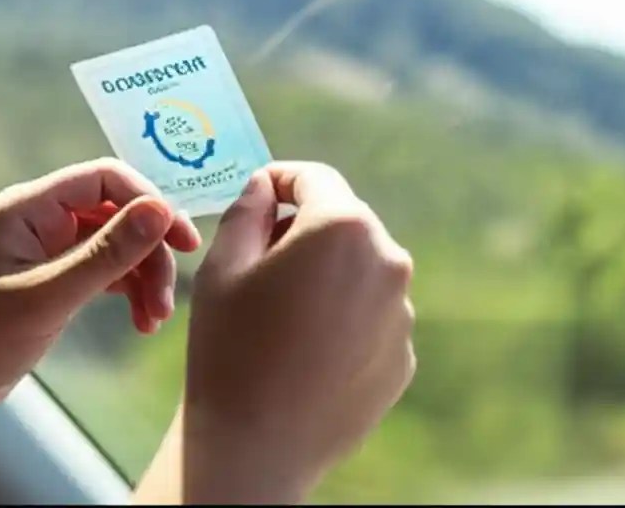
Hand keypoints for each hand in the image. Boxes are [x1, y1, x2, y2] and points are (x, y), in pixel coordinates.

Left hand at [0, 158, 201, 414]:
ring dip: (143, 276)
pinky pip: (104, 270)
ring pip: (116, 245)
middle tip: (170, 295)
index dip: (147, 201)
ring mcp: (47, 249)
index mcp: (27, 209)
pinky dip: (127, 291)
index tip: (179, 241)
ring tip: (154, 320)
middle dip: (149, 250)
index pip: (103, 177)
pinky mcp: (52, 279)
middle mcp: (39, 220)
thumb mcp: (46, 298)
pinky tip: (141, 321)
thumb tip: (160, 211)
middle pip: (117, 213)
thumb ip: (105, 254)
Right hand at [181, 161, 415, 503]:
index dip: (280, 179)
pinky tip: (304, 350)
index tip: (259, 194)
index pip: (313, 178)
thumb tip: (266, 187)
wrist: (256, 446)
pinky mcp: (403, 355)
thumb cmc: (229, 348)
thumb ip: (247, 210)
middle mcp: (388, 262)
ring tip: (280, 314)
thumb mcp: (222, 266)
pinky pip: (372, 317)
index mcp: (343, 228)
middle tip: (259, 257)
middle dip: (305, 229)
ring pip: (360, 272)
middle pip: (343, 223)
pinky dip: (344, 319)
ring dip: (328, 276)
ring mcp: (400, 312)